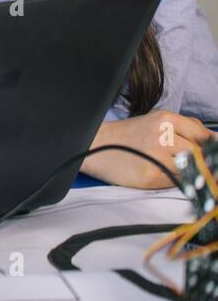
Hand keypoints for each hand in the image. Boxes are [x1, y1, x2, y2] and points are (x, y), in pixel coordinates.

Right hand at [82, 111, 213, 188]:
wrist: (95, 146)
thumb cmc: (129, 136)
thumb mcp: (157, 122)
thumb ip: (187, 128)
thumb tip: (215, 141)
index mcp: (167, 118)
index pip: (205, 136)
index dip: (211, 149)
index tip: (210, 157)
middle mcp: (164, 135)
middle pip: (201, 154)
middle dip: (201, 163)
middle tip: (189, 165)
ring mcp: (158, 156)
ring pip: (193, 169)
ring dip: (190, 173)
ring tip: (174, 169)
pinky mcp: (152, 176)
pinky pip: (178, 182)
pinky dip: (176, 181)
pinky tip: (162, 175)